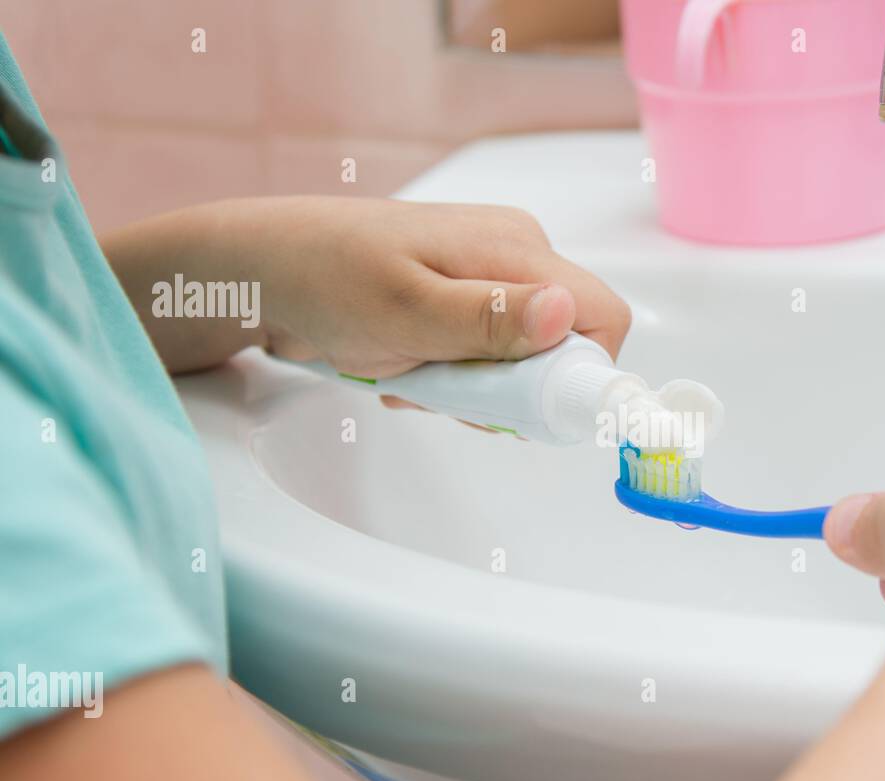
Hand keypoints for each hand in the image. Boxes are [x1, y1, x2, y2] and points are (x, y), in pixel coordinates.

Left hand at [106, 197, 631, 376]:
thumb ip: (487, 318)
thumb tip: (565, 314)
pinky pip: (488, 351)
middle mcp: (514, 255)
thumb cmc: (322, 278)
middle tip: (449, 393)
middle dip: (515, 387)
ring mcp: (488, 276)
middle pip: (563, 345)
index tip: (522, 405)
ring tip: (414, 378)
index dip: (578, 373)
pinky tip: (406, 370)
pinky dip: (454, 374)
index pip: (602, 318)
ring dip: (477, 386)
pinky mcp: (462, 297)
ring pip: (524, 356)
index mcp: (516, 246)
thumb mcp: (404, 309)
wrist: (257, 267)